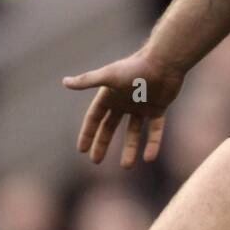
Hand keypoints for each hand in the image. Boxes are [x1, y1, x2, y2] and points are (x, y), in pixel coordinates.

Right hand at [62, 49, 184, 166]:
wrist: (164, 62)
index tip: (82, 150)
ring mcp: (141, 106)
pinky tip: (149, 158)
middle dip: (103, 143)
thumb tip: (64, 82)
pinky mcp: (159, 109)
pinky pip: (154, 130)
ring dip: (130, 149)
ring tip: (127, 167)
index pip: (94, 118)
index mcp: (110, 95)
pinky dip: (153, 144)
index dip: (88, 133)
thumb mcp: (109, 76)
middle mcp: (124, 101)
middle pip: (110, 127)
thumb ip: (88, 81)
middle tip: (96, 162)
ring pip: (134, 132)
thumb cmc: (135, 68)